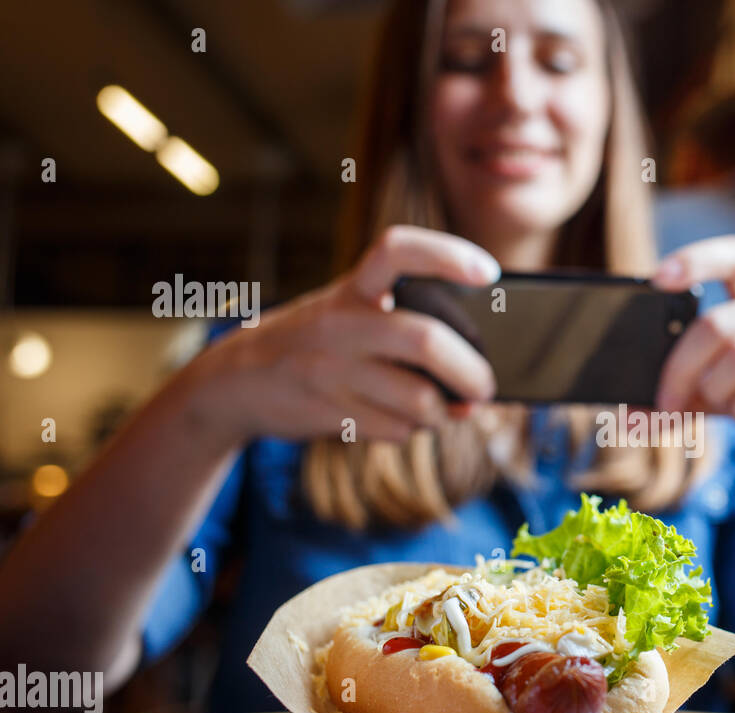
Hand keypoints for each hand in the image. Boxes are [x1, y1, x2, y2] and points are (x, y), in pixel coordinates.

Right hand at [186, 226, 499, 445]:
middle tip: (485, 387)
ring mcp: (332, 370)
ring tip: (443, 410)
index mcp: (352, 288)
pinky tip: (403, 420)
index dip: (447, 254)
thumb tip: (474, 384)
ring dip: (443, 413)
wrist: (235, 381)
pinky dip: (412, 429)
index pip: (398, 250)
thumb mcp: (349, 314)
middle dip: (471, 372)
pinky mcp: (328, 411)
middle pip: (426, 341)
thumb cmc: (318, 343)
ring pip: (418, 400)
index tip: (488, 273)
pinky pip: (397, 429)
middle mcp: (341, 323)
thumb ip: (407, 330)